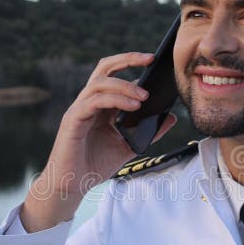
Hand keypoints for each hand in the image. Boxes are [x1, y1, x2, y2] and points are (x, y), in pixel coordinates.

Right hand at [21, 52, 176, 231]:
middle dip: (127, 59)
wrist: (73, 185)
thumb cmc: (95, 165)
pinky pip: (94, 101)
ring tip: (144, 97)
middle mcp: (88, 102)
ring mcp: (78, 109)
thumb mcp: (129, 146)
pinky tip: (133, 107)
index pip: (114, 75)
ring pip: (100, 83)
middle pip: (104, 68)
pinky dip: (115, 100)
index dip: (131, 64)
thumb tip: (170, 117)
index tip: (153, 61)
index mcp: (100, 105)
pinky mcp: (73, 120)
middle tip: (149, 60)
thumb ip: (148, 131)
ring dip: (125, 86)